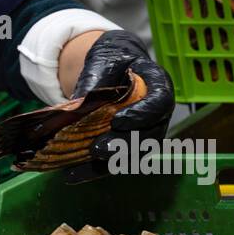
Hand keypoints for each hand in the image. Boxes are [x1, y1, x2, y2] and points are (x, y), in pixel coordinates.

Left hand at [72, 31, 175, 169]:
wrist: (116, 67)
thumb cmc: (114, 60)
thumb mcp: (103, 60)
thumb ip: (94, 79)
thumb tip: (77, 103)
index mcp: (160, 87)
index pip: (159, 103)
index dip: (141, 115)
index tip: (117, 121)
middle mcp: (159, 115)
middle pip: (148, 136)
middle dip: (122, 146)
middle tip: (97, 149)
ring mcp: (147, 133)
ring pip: (134, 155)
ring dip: (107, 165)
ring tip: (77, 170)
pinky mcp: (131, 146)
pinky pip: (118, 161)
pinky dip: (96, 169)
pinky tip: (73, 174)